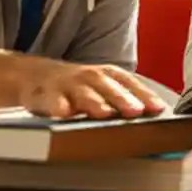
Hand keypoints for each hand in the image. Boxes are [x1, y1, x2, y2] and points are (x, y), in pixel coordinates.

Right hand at [0, 50, 166, 118]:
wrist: (34, 76)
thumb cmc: (76, 86)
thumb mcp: (102, 88)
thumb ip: (125, 99)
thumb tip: (156, 115)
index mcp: (106, 75)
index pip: (129, 82)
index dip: (144, 94)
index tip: (158, 108)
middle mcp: (88, 77)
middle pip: (107, 86)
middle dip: (122, 98)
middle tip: (136, 111)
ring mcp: (66, 85)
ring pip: (81, 92)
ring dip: (94, 101)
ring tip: (104, 112)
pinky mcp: (43, 94)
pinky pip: (50, 100)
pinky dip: (56, 106)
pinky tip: (64, 114)